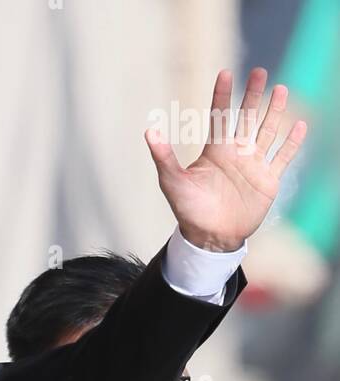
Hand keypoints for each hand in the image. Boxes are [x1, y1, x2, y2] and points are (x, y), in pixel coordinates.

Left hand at [145, 68, 307, 251]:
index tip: (226, 73)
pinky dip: (292, 143)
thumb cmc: (188, 211)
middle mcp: (236, 153)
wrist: (209, 239)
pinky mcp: (268, 181)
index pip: (220, 116)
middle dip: (253, 96)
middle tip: (260, 72)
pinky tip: (300, 125)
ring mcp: (253, 165)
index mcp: (215, 151)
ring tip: (280, 89)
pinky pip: (282, 158)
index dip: (222, 95)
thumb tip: (149, 130)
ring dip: (274, 112)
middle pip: (247, 118)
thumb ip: (163, 157)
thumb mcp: (172, 182)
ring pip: (267, 132)